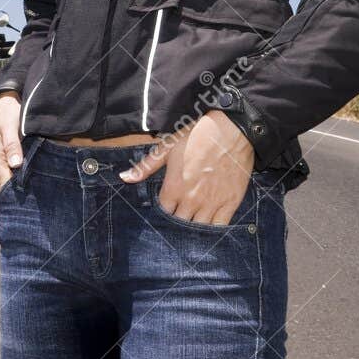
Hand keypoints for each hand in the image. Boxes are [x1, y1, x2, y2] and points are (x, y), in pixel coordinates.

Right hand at [0, 91, 23, 231]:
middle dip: (7, 212)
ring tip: (8, 232)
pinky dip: (1, 203)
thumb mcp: (11, 123)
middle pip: (0, 193)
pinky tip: (2, 217)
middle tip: (14, 234)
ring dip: (3, 210)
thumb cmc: (9, 111)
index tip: (20, 217)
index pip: (4, 184)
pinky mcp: (1, 164)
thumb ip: (13, 143)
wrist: (6, 101)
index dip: (12, 200)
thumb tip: (16, 164)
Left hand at [120, 110, 254, 224]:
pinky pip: (219, 227)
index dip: (163, 211)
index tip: (167, 207)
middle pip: (179, 224)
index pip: (162, 212)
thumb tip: (124, 177)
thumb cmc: (199, 135)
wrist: (233, 129)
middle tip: (179, 215)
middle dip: (177, 221)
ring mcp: (212, 203)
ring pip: (198, 229)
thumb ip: (146, 165)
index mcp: (174, 186)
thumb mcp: (168, 146)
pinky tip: (210, 225)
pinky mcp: (230, 203)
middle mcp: (191, 199)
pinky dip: (213, 230)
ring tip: (193, 221)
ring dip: (193, 227)